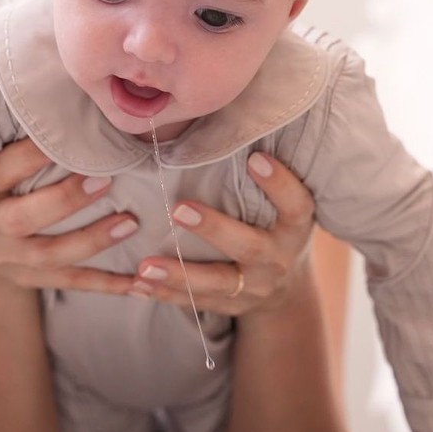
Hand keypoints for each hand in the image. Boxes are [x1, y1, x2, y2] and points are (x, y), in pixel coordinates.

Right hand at [0, 137, 138, 293]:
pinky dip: (109, 284)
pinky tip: (139, 283)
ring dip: (93, 239)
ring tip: (130, 223)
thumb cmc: (9, 196)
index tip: (69, 137)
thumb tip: (80, 110)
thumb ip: (32, 152)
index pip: (4, 169)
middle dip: (66, 199)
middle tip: (105, 181)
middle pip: (24, 218)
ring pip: (52, 254)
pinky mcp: (36, 280)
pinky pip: (74, 283)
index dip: (32, 155)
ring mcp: (14, 258)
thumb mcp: (6, 174)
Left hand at [129, 151, 315, 316]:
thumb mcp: (281, 207)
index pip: (295, 205)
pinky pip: (195, 304)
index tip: (255, 158)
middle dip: (214, 229)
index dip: (279, 184)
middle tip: (179, 210)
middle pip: (249, 247)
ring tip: (144, 267)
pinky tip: (137, 285)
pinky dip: (165, 295)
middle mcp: (277, 260)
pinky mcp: (231, 307)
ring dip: (179, 275)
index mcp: (294, 229)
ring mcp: (254, 288)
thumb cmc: (273, 228)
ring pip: (217, 284)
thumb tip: (222, 124)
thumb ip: (262, 180)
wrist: (285, 292)